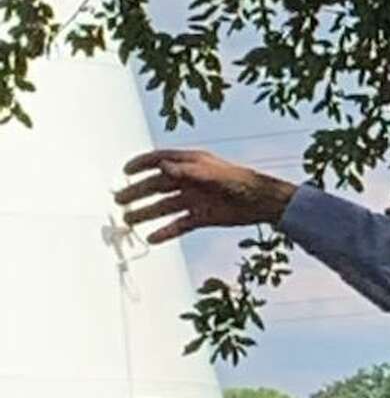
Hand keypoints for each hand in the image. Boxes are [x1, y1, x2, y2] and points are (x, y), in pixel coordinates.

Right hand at [115, 149, 297, 242]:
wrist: (263, 203)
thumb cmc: (241, 182)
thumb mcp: (213, 174)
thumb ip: (187, 171)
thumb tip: (162, 166)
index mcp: (192, 163)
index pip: (160, 159)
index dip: (142, 164)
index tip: (125, 171)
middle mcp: (190, 180)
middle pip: (158, 185)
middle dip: (138, 192)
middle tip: (119, 201)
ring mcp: (195, 199)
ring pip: (165, 206)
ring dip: (147, 213)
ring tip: (129, 220)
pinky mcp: (202, 216)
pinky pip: (179, 224)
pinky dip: (166, 231)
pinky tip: (152, 238)